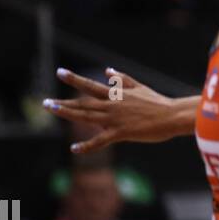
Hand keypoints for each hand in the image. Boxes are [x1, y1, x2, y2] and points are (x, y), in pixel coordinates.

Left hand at [43, 67, 181, 152]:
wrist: (172, 115)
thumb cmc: (158, 102)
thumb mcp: (140, 87)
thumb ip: (123, 79)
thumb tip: (107, 71)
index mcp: (117, 94)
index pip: (91, 86)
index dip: (74, 80)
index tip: (60, 73)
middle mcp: (112, 105)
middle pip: (83, 103)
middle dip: (63, 103)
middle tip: (45, 102)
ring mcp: (115, 119)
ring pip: (86, 116)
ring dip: (67, 113)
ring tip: (52, 110)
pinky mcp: (121, 132)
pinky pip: (100, 140)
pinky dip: (87, 145)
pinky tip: (74, 149)